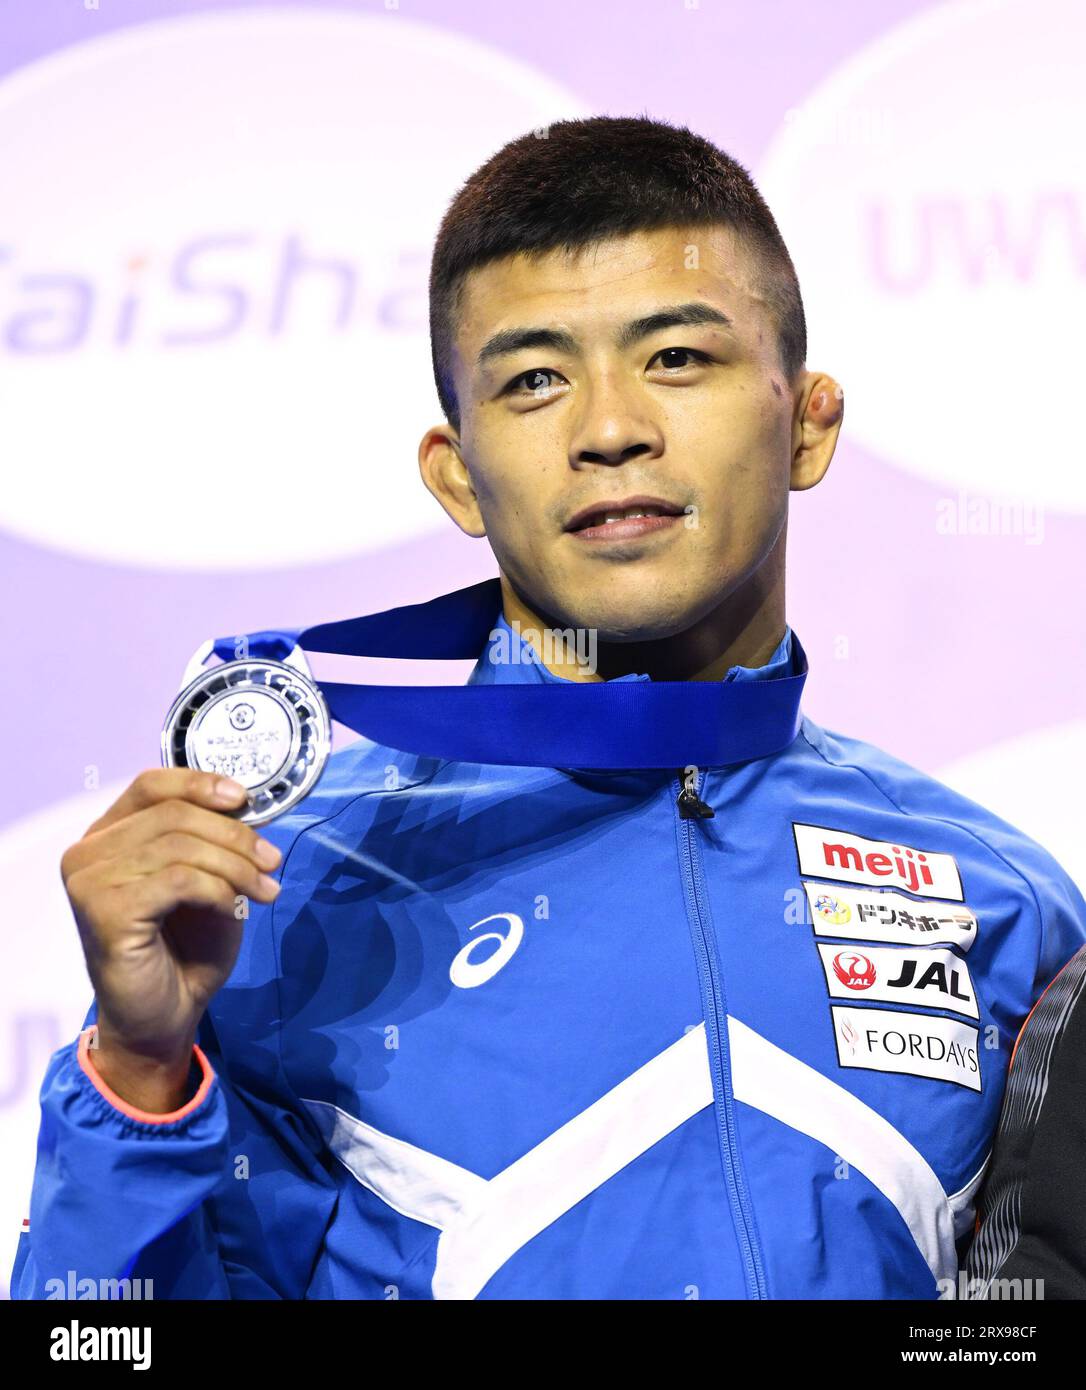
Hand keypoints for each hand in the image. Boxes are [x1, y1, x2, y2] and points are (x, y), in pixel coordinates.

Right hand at [60, 769, 282, 1110]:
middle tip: (272, 861)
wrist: (164, 1015)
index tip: (245, 799)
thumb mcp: (205, 878)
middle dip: (234, 835)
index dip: (200, 783)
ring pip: (179, 846)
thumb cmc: (183, 948)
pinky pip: (178, 880)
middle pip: (173, 815)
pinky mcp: (104, 911)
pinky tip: (235, 908)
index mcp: (107, 835)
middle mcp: (88, 852)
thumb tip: (243, 802)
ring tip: (266, 890)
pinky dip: (218, 889)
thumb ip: (210, 838)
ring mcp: (90, 881)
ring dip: (235, 865)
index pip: (150, 784)